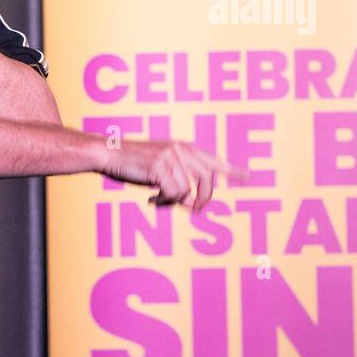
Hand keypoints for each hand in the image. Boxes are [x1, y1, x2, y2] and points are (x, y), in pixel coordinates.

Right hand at [100, 139, 248, 211]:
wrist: (108, 153)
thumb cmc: (132, 163)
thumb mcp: (160, 168)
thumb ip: (179, 179)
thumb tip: (192, 203)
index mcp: (184, 147)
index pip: (213, 160)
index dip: (232, 169)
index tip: (248, 176)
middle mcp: (181, 150)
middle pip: (207, 180)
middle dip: (204, 198)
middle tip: (195, 209)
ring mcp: (171, 157)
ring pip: (187, 191)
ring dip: (173, 201)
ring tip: (156, 200)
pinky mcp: (159, 166)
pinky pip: (173, 194)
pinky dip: (163, 202)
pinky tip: (150, 199)